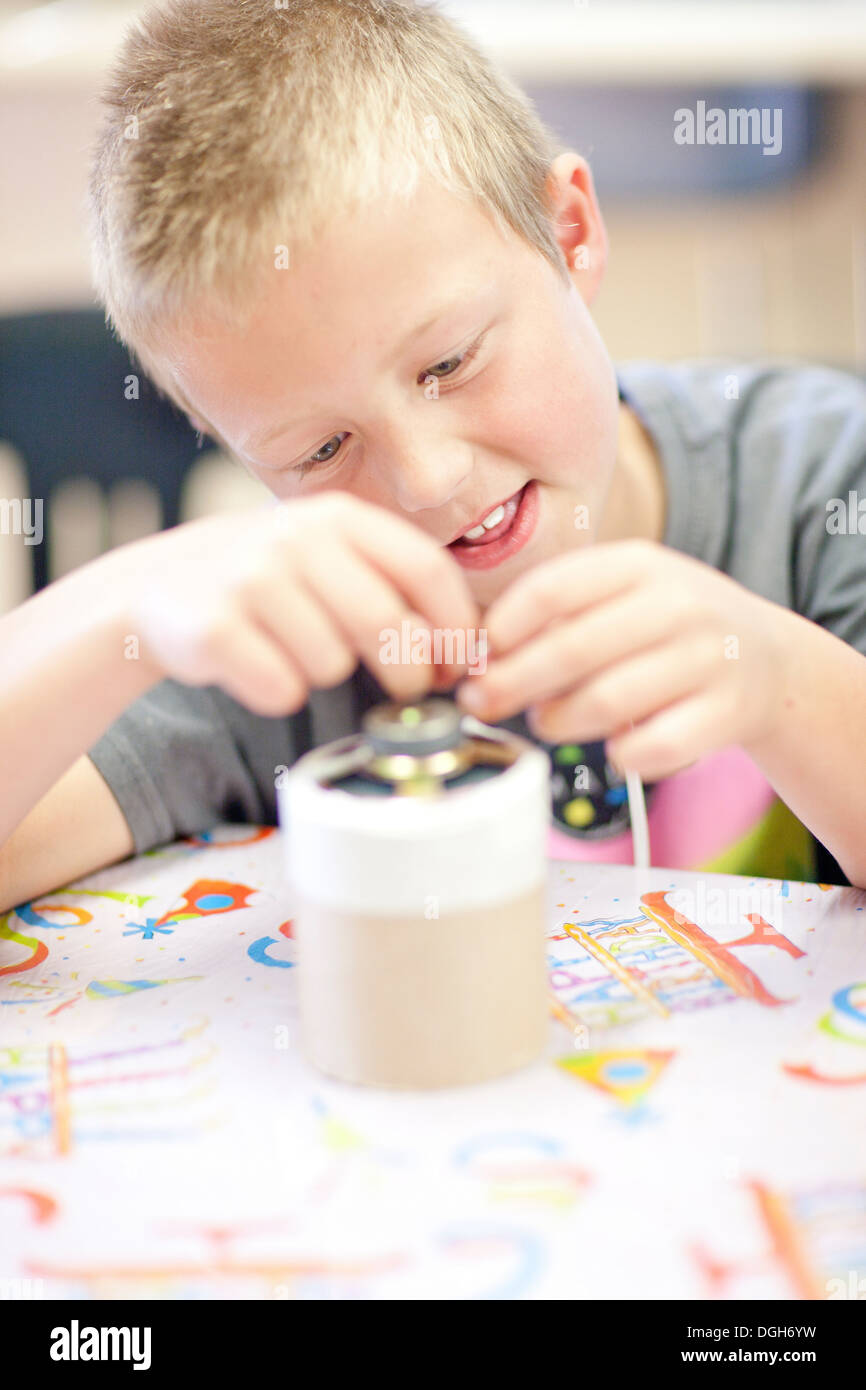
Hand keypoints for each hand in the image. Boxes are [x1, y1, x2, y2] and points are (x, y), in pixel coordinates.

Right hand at [120, 492, 479, 714]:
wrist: (155, 585)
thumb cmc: (264, 581)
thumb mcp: (326, 556)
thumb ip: (391, 583)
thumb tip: (470, 646)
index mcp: (337, 516)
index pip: (428, 570)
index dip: (457, 627)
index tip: (462, 665)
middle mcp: (296, 538)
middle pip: (390, 626)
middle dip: (410, 673)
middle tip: (405, 688)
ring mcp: (251, 580)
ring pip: (334, 666)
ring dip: (325, 676)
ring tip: (293, 650)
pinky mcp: (215, 627)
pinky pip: (282, 690)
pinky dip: (277, 692)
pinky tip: (256, 665)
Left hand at [456, 539, 790, 780]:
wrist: (770, 661)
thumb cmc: (668, 630)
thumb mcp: (623, 594)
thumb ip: (558, 613)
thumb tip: (478, 655)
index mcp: (640, 564)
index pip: (552, 589)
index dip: (502, 628)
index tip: (474, 656)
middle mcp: (678, 605)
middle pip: (571, 650)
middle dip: (511, 684)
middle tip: (481, 703)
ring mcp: (708, 659)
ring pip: (605, 703)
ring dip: (558, 721)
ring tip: (547, 722)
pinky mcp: (726, 714)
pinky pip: (650, 749)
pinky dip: (619, 757)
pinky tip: (613, 749)